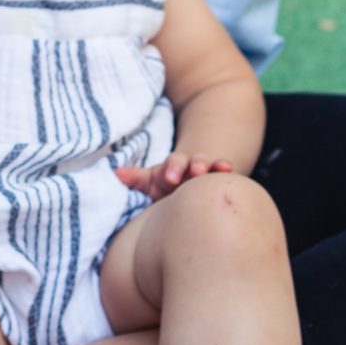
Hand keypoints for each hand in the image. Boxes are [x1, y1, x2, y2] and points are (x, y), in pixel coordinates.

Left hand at [114, 151, 235, 200]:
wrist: (192, 173)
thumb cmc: (167, 182)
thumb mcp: (153, 181)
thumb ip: (137, 178)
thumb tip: (116, 173)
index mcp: (172, 167)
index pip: (171, 165)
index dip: (172, 169)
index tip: (170, 178)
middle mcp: (190, 165)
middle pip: (192, 162)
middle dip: (194, 165)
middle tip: (195, 170)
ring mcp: (207, 170)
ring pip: (209, 164)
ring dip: (212, 165)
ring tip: (218, 168)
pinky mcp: (220, 177)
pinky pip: (224, 170)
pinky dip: (225, 167)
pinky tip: (229, 168)